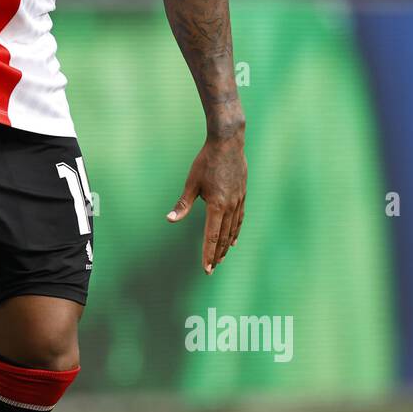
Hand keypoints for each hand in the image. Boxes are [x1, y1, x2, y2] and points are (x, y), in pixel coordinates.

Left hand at [166, 130, 246, 273]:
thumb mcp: (191, 183)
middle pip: (224, 236)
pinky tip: (234, 239)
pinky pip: (240, 219)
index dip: (208, 253)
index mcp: (217, 206)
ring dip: (227, 245)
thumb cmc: (206, 161)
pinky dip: (236, 231)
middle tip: (212, 268)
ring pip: (233, 229)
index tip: (206, 268)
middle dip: (217, 254)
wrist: (228, 143)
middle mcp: (230, 206)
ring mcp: (238, 201)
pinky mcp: (242, 195)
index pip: (212, 236)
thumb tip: (170, 219)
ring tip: (222, 258)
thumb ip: (183, 204)